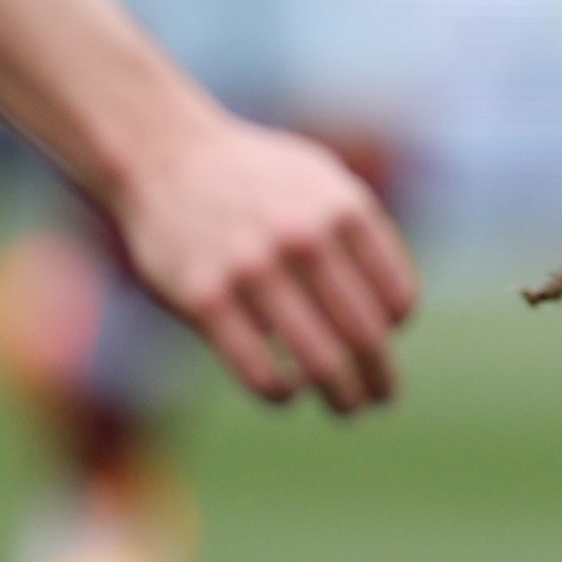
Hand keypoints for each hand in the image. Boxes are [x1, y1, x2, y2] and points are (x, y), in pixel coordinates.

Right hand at [99, 107, 416, 411]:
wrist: (163, 153)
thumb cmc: (253, 176)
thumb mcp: (321, 179)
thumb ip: (361, 235)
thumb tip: (396, 318)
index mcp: (344, 209)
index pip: (398, 301)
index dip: (395, 330)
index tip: (382, 338)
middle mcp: (305, 238)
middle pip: (367, 339)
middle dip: (380, 381)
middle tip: (380, 398)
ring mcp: (253, 269)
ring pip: (322, 365)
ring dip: (343, 399)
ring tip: (346, 408)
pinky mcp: (205, 299)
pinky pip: (261, 373)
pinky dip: (282, 395)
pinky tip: (286, 392)